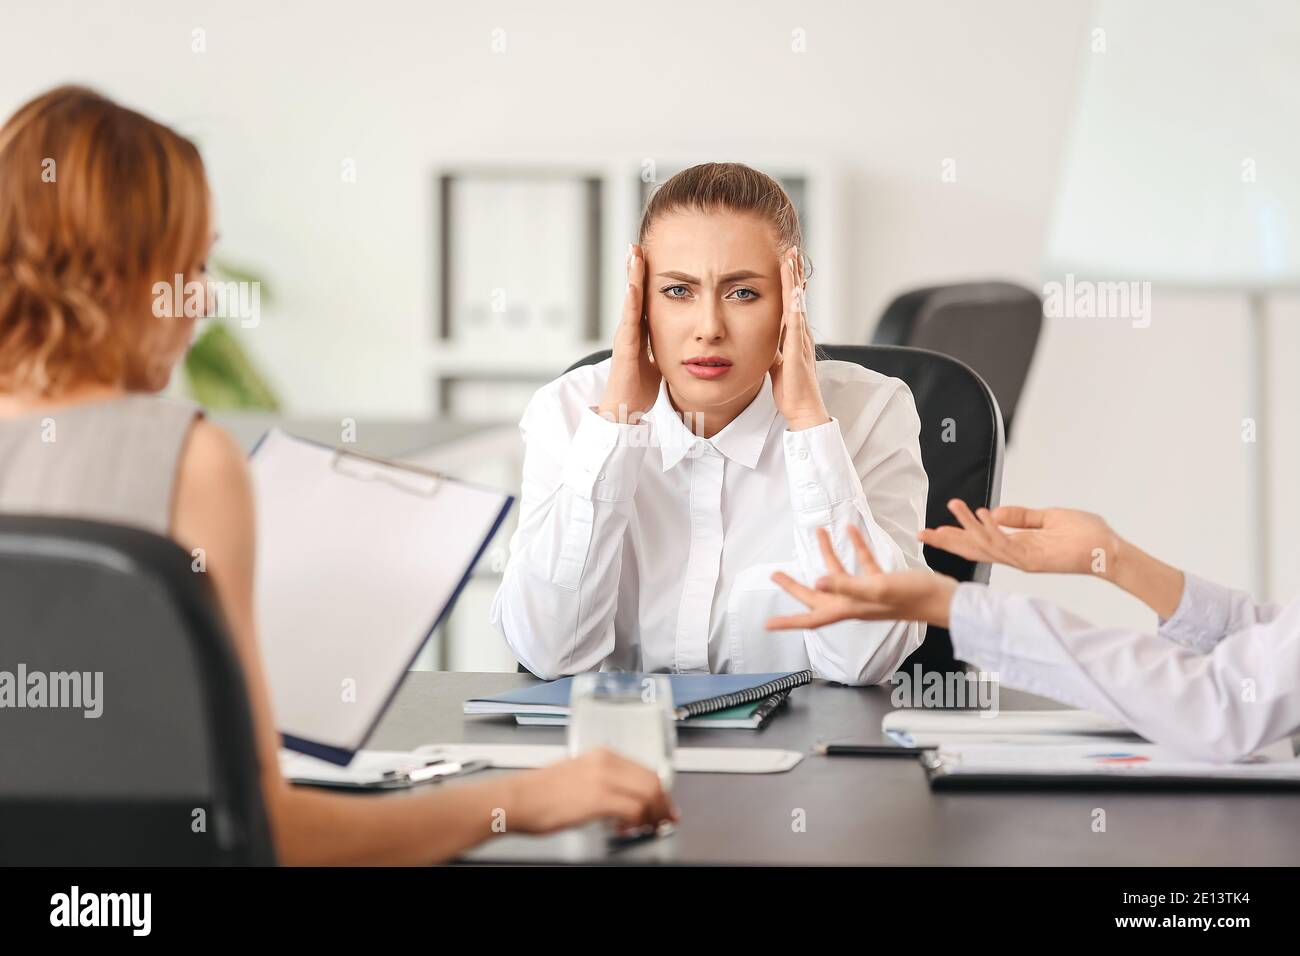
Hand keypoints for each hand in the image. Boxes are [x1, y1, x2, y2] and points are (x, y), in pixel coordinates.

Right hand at [503, 748, 677, 834]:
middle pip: (652, 781)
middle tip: (663, 820)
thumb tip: (623, 799)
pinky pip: (633, 809)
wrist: (516, 799)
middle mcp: (606, 762)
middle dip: (662, 804)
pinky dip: (637, 823)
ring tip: (647, 828)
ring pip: (648, 793)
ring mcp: (603, 778)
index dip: (659, 792)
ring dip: (653, 815)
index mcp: (602, 755)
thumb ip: (602, 781)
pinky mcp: (598, 798)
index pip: (645, 770)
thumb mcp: (577, 776)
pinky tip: (625, 830)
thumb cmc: (539, 793)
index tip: (663, 807)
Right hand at [597, 244, 659, 421]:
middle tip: (637, 244)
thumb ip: (664, 347)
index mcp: (639, 331)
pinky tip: (632, 286)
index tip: (648, 254)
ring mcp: (625, 337)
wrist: (625, 410)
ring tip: (633, 254)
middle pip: (634, 292)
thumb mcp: (657, 360)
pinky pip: (629, 322)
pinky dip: (630, 303)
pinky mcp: (625, 349)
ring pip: (629, 301)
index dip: (645, 277)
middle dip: (635, 268)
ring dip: (631, 277)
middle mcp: (630, 330)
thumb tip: (680, 340)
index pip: (644, 298)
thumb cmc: (639, 387)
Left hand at [766, 526, 957, 629]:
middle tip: (776, 574)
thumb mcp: (876, 588)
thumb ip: (846, 585)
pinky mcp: (883, 582)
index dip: (788, 622)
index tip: (768, 624)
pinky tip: (852, 530)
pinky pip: (863, 564)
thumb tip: (815, 583)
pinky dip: (857, 547)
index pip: (811, 618)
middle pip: (817, 596)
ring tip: (819, 532)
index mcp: (849, 608)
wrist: (945, 599)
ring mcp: (868, 593)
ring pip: (839, 575)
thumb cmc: (914, 597)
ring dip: (828, 554)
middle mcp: (855, 604)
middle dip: (795, 585)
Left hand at [768, 248, 829, 430]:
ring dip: (794, 278)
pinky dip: (795, 302)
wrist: (803, 409)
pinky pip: (796, 321)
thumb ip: (773, 348)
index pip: (792, 301)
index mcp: (795, 335)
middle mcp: (801, 333)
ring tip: (791, 256)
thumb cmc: (790, 389)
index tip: (785, 260)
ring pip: (798, 302)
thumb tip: (763, 339)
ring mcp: (801, 339)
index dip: (789, 281)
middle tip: (790, 247)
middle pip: (798, 295)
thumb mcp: (777, 362)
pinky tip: (793, 287)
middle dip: (794, 271)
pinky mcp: (798, 349)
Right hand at [919, 500, 1120, 579]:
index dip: (957, 535)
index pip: (980, 542)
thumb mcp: (1050, 518)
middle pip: (974, 549)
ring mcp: (1024, 559)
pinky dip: (992, 530)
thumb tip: (996, 511)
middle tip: (922, 533)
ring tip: (953, 506)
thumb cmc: (1087, 535)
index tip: (935, 529)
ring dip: (968, 526)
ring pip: (986, 544)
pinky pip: (1007, 544)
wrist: (1110, 550)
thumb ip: (1022, 516)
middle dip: (948, 541)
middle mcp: (1016, 555)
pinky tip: (982, 515)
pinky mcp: (1035, 559)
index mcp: (1018, 546)